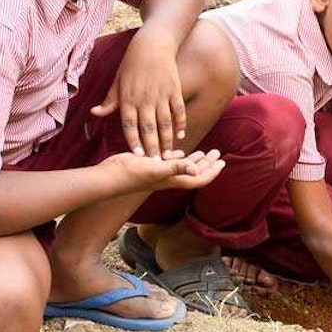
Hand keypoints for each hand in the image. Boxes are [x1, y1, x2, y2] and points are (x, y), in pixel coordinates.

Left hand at [91, 31, 185, 157]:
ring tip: (169, 154)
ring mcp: (161, 95)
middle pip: (149, 127)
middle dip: (152, 146)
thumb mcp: (117, 82)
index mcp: (128, 99)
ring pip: (165, 122)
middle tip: (155, 163)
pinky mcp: (174, 90)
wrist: (152, 46)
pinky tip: (181, 135)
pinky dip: (181, 123)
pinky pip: (178, 111)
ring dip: (167, 140)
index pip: (130, 125)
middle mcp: (145, 99)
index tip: (137, 156)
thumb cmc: (131, 65)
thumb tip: (94, 113)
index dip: (134, 141)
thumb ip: (109, 101)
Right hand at [104, 149, 223, 191]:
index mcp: (174, 179)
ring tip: (205, 152)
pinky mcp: (150, 166)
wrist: (108, 176)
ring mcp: (159, 173)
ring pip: (183, 167)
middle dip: (207, 163)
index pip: (199, 178)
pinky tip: (180, 152)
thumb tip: (195, 171)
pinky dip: (177, 157)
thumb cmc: (131, 174)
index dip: (212, 171)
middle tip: (217, 153)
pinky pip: (169, 162)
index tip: (223, 162)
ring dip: (195, 160)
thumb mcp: (155, 169)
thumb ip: (175, 168)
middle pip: (194, 172)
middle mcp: (169, 178)